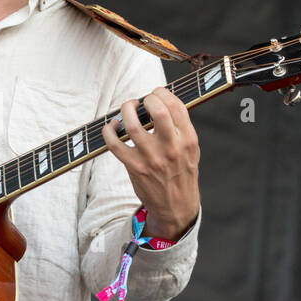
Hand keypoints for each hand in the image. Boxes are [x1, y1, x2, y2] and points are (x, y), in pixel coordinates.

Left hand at [100, 86, 200, 241]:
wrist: (176, 206)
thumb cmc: (182, 174)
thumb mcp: (191, 150)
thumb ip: (181, 128)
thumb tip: (163, 102)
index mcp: (187, 140)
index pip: (176, 106)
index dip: (162, 93)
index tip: (156, 94)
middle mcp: (171, 148)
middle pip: (157, 111)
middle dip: (147, 99)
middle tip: (143, 101)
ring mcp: (151, 158)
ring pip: (132, 125)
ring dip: (126, 109)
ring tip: (128, 108)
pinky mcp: (134, 167)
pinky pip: (114, 143)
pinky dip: (109, 130)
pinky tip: (113, 126)